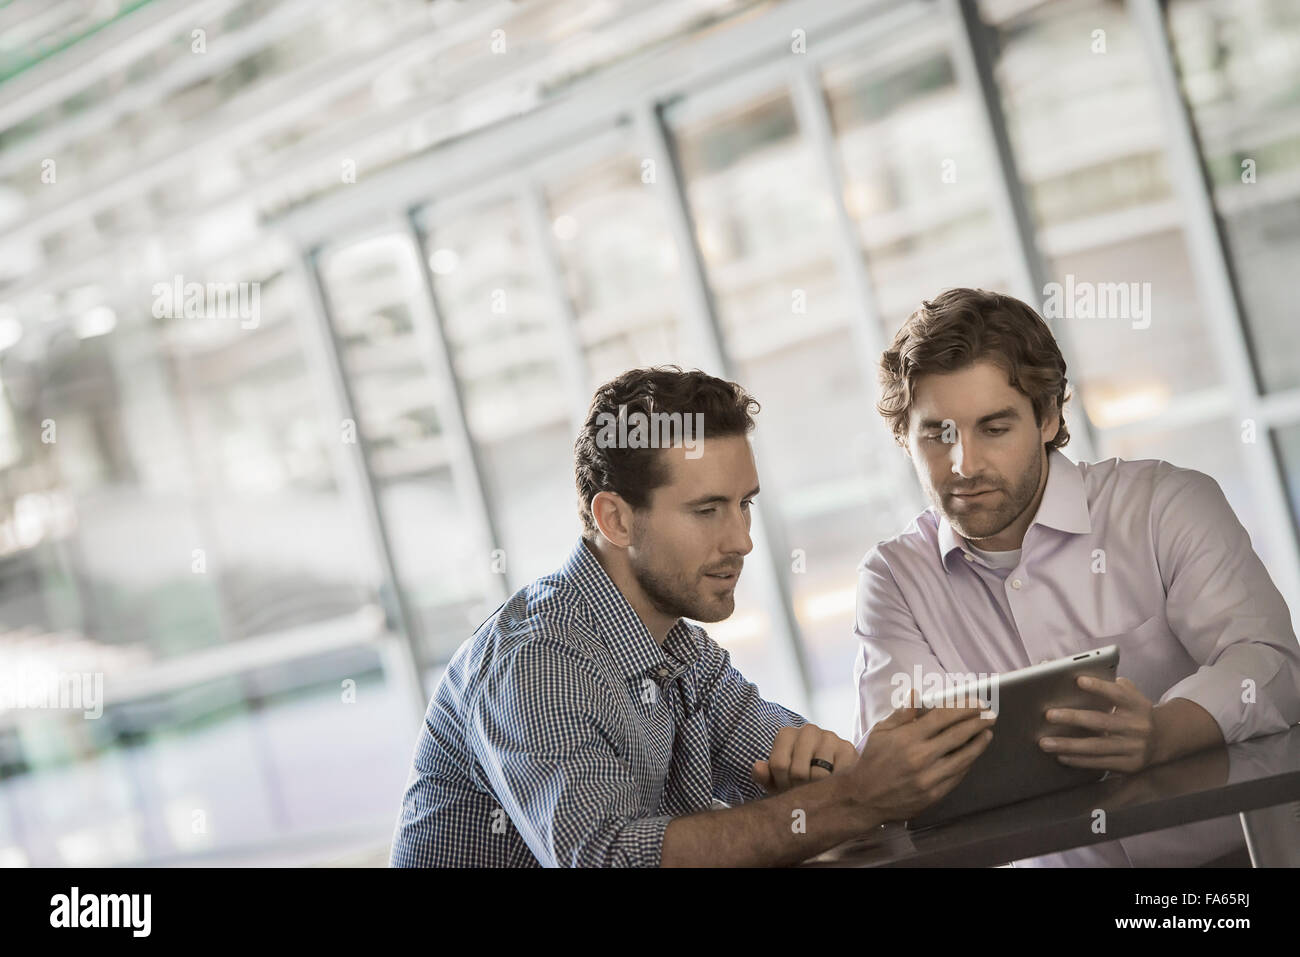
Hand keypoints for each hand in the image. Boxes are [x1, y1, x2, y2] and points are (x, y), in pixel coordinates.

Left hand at [752, 723, 858, 793]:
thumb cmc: (799, 779)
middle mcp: (808, 730)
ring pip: (819, 776)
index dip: (782, 785)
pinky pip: (838, 776)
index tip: (788, 789)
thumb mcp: (779, 780)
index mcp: (787, 734)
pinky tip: (833, 786)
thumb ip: (765, 776)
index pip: (779, 765)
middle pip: (798, 771)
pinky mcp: (848, 749)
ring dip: (818, 791)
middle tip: (804, 795)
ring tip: (818, 792)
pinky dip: (834, 787)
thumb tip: (758, 767)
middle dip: (800, 789)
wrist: (833, 776)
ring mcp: (829, 737)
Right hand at [847, 691, 994, 822]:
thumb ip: (902, 714)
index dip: (964, 708)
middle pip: (958, 735)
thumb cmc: (872, 761)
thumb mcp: (880, 732)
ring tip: (988, 733)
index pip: (943, 717)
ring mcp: (929, 778)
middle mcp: (921, 757)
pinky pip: (957, 776)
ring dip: (979, 744)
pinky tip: (972, 755)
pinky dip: (967, 763)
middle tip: (990, 715)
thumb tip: (916, 694)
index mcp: (907, 738)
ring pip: (963, 757)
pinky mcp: (933, 794)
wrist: (863, 797)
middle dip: (978, 722)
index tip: (977, 703)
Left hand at [1039, 675, 1157, 772]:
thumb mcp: (1130, 695)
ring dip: (1068, 745)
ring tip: (1045, 742)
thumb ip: (1109, 685)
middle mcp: (1137, 726)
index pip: (1117, 693)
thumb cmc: (1133, 712)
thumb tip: (1074, 676)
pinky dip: (1078, 760)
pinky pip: (1099, 763)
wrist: (1163, 740)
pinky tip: (1061, 756)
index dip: (1099, 686)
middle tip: (1048, 715)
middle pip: (1101, 721)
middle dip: (1073, 718)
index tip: (1078, 680)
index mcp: (1137, 705)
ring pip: (1096, 746)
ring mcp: (1134, 747)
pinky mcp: (1129, 765)